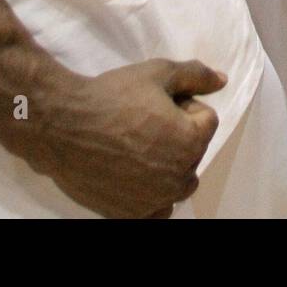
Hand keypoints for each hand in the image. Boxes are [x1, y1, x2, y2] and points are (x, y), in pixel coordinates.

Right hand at [22, 57, 224, 218]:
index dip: (184, 104)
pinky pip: (157, 210)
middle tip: (145, 120)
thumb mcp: (158, 72)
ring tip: (137, 146)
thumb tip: (223, 80)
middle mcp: (178, 177)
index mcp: (191, 142)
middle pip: (193, 152)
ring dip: (169, 165)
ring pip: (178, 182)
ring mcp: (154, 200)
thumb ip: (196, 76)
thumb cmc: (112, 96)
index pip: (206, 120)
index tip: (157, 101)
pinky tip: (135, 176)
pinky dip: (153, 196)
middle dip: (178, 135)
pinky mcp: (129, 214)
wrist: (63, 125)